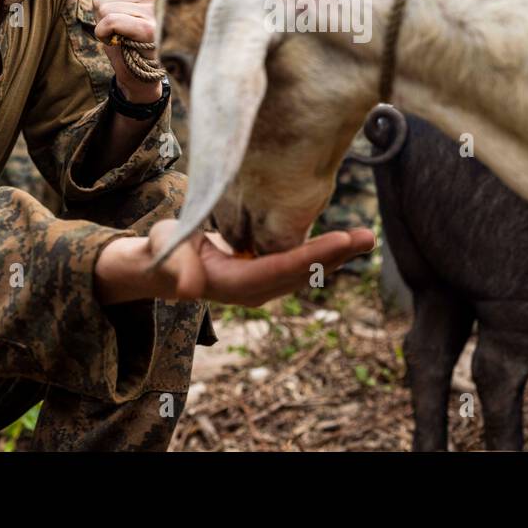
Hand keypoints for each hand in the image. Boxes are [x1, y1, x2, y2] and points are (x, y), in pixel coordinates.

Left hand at [81, 0, 160, 103]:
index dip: (102, 5)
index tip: (117, 20)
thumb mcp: (111, 13)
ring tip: (121, 38)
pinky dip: (104, 34)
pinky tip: (115, 42)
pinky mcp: (148, 29)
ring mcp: (153, 11)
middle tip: (119, 32)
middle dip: (102, 17)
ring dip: (104, 28)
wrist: (140, 75)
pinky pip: (110, 22)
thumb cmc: (126, 42)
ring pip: (104, 9)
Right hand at [93, 221, 375, 306]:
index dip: (313, 255)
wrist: (160, 265)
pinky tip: (345, 242)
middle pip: (301, 273)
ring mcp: (261, 285)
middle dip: (335, 256)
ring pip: (305, 271)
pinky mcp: (265, 275)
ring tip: (366, 238)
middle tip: (368, 237)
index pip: (280, 269)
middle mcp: (254, 290)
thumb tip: (190, 289)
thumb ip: (175, 266)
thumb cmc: (161, 252)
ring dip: (337, 256)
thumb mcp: (162, 252)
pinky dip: (324, 254)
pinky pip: (300, 265)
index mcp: (233, 284)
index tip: (342, 241)